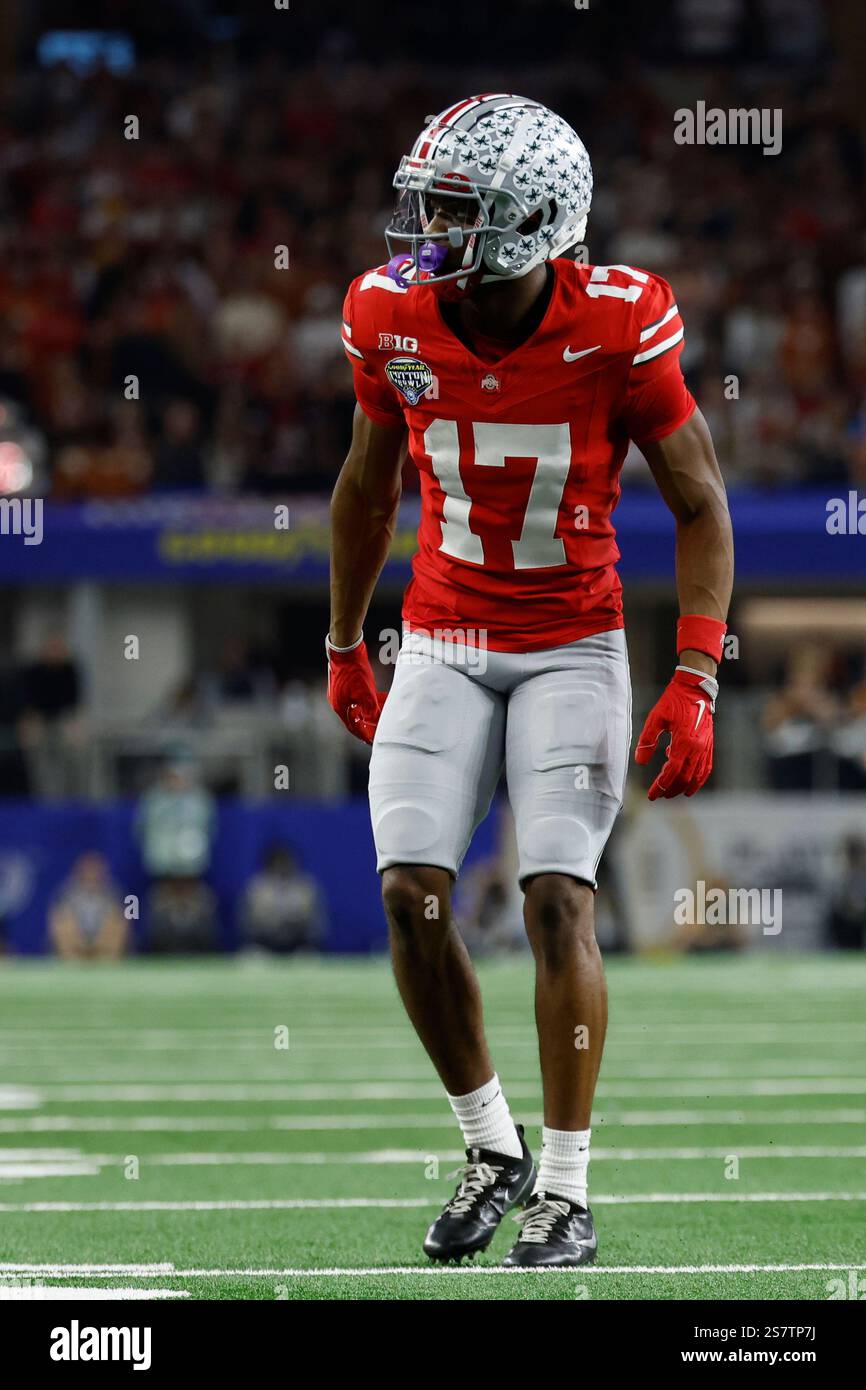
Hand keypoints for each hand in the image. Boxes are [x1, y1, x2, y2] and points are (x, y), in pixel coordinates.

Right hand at [326, 636, 387, 744]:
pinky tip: (379, 699)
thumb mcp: (366, 694)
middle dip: (368, 724)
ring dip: (369, 712)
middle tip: (379, 729)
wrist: (346, 649)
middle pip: (355, 718)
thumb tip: (374, 723)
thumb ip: (370, 710)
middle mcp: (338, 702)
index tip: (374, 740)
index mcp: (340, 707)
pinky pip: (357, 698)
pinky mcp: (344, 684)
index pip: (353, 727)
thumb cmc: (354, 671)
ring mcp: (340, 693)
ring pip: (357, 707)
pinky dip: (367, 701)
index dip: (364, 734)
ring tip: (383, 713)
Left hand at [634, 667, 717, 799]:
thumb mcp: (655, 718)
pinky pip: (706, 767)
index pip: (671, 772)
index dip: (661, 786)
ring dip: (685, 787)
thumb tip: (640, 761)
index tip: (652, 795)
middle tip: (660, 795)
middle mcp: (697, 748)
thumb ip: (647, 741)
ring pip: (697, 776)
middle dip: (671, 789)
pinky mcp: (709, 744)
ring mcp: (705, 747)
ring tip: (673, 793)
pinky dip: (699, 778)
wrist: (695, 689)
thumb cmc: (674, 701)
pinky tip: (690, 781)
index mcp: (684, 742)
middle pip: (685, 778)